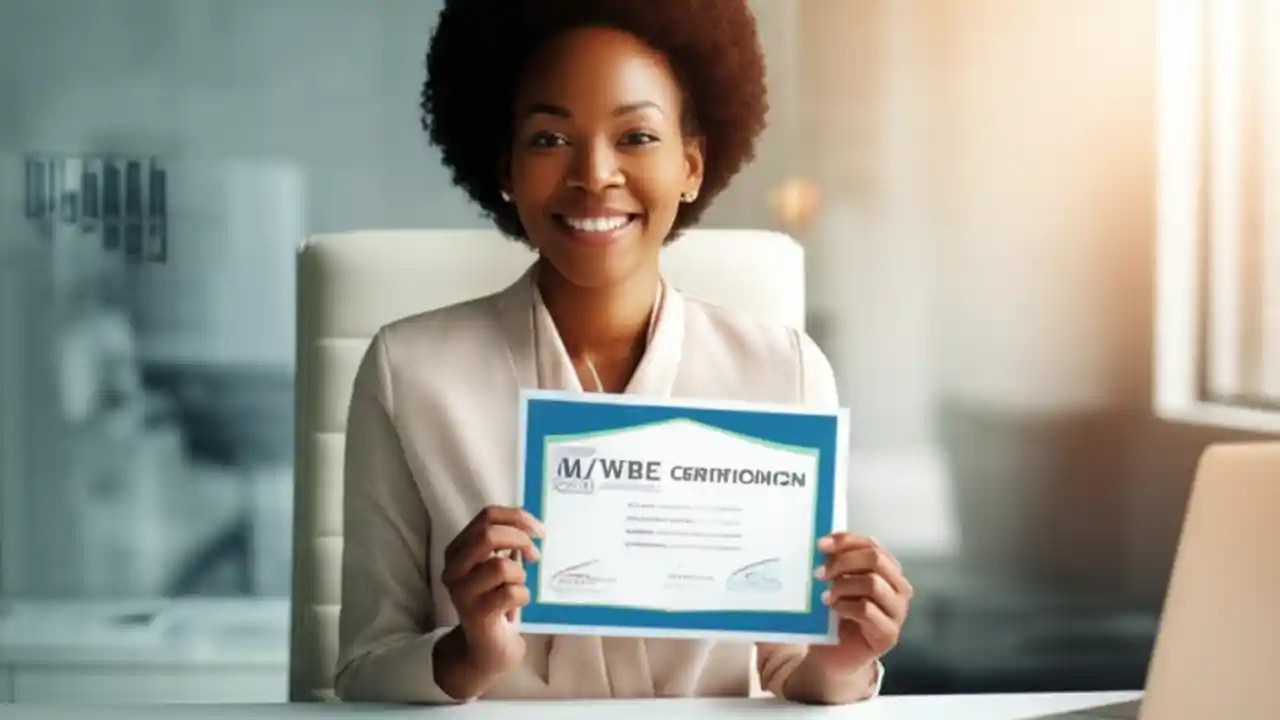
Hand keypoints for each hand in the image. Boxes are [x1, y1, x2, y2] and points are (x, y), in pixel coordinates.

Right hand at [439, 506, 543, 681]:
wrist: (485, 647)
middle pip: (488, 535)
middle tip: (534, 554)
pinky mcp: (475, 613)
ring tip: (517, 586)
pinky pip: (511, 593)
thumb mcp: (496, 565)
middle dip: (520, 540)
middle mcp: (453, 568)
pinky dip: (523, 596)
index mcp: (458, 549)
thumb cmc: (494, 600)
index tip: (538, 529)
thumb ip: (505, 543)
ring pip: (501, 566)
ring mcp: (462, 592)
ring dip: (520, 575)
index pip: (487, 516)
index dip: (517, 517)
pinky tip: (516, 604)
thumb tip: (530, 524)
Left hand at [808, 533, 912, 674]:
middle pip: (876, 559)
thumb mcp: (835, 582)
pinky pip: (867, 610)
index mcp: (888, 570)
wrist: (834, 654)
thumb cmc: (836, 614)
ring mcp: (898, 612)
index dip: (846, 541)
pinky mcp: (889, 634)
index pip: (872, 544)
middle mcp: (899, 588)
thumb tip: (823, 545)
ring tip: (826, 596)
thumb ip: (836, 563)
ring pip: (873, 583)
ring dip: (843, 586)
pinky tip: (835, 609)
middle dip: (843, 562)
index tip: (820, 545)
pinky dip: (845, 606)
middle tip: (820, 573)